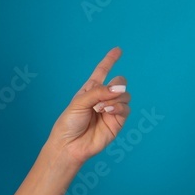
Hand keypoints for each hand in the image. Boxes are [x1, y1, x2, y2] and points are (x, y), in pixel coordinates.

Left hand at [48, 47, 131, 164]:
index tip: (118, 50)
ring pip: (125, 95)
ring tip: (100, 109)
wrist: (69, 145)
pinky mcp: (117, 122)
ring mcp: (111, 110)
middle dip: (115, 85)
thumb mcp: (79, 102)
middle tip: (104, 97)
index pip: (102, 71)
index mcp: (90, 90)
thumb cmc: (69, 123)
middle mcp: (102, 98)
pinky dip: (117, 108)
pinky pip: (125, 108)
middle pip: (119, 82)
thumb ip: (98, 92)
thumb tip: (119, 87)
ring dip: (113, 99)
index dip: (110, 60)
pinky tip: (106, 112)